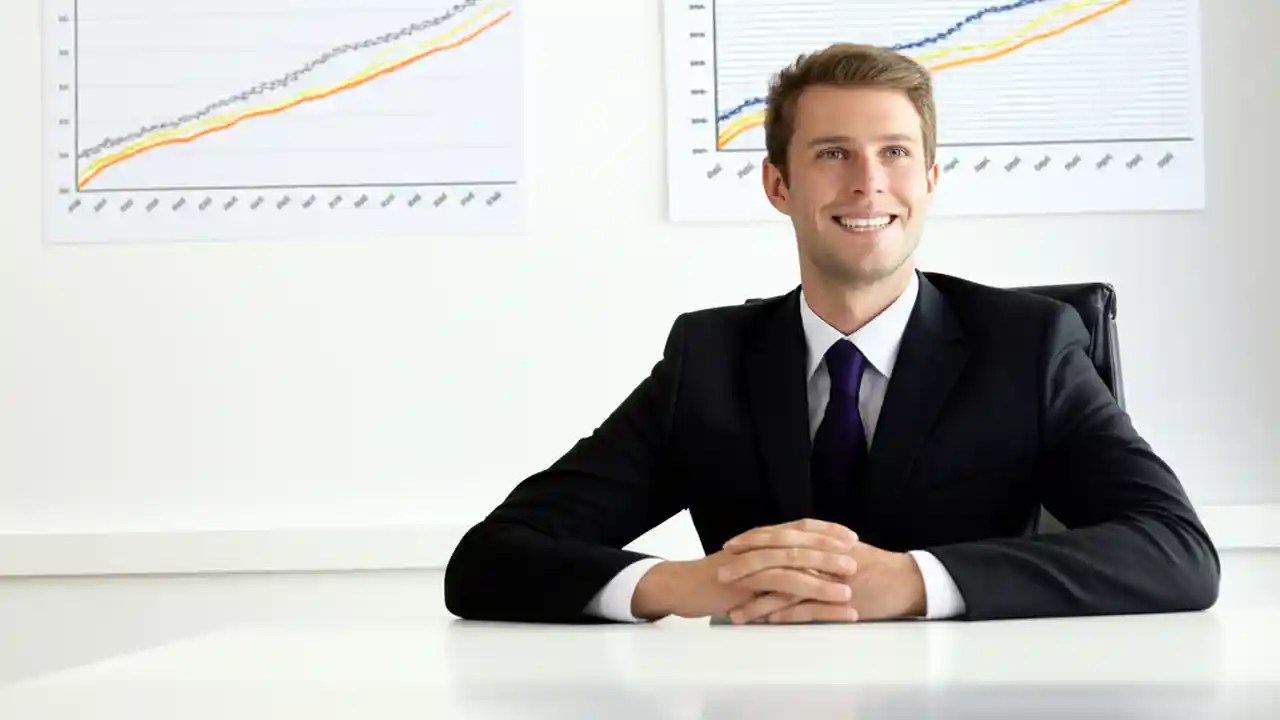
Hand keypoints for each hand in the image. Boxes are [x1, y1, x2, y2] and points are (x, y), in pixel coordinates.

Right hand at [631, 519, 857, 619]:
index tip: (850, 535)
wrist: (679, 586)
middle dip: (832, 549)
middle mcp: (760, 546)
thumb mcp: (744, 567)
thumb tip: (793, 567)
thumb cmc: (711, 579)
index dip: (825, 529)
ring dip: (826, 575)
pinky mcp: (748, 585)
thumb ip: (767, 564)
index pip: (798, 527)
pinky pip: (786, 589)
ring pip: (796, 565)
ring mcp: (753, 565)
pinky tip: (833, 607)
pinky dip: (814, 597)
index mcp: (761, 540)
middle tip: (858, 556)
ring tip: (849, 587)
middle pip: (802, 542)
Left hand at [720, 526, 926, 624]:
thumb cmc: (874, 565)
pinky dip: (782, 616)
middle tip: (721, 573)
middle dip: (745, 566)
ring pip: (784, 586)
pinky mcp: (836, 601)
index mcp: (821, 539)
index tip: (731, 544)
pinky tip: (764, 622)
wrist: (905, 580)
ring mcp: (827, 579)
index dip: (754, 539)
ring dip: (756, 599)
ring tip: (734, 611)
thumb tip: (788, 545)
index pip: (780, 535)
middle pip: (775, 557)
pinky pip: (803, 609)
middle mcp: (821, 555)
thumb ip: (815, 545)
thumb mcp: (841, 547)